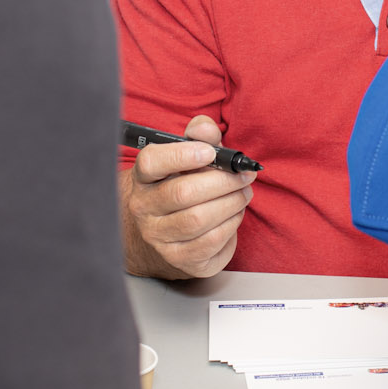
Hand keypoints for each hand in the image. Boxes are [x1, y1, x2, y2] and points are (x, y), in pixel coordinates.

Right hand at [120, 116, 256, 278]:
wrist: (164, 232)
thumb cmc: (181, 185)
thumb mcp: (188, 157)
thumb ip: (200, 137)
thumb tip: (206, 129)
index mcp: (143, 178)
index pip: (151, 163)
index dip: (181, 155)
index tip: (210, 152)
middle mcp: (144, 209)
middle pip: (183, 193)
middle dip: (223, 182)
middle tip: (244, 176)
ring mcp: (158, 237)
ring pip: (199, 220)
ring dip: (232, 203)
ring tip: (243, 193)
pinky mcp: (179, 260)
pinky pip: (211, 242)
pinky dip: (231, 225)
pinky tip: (235, 214)